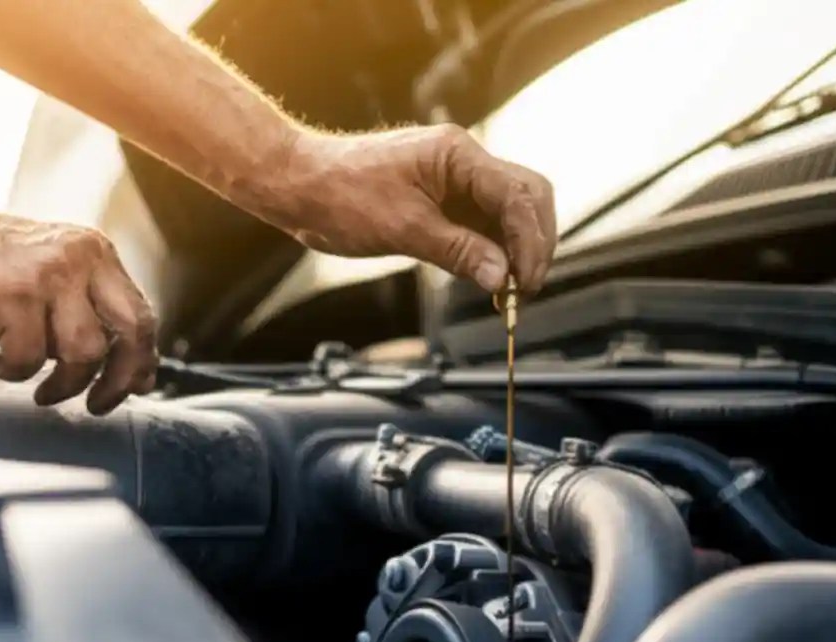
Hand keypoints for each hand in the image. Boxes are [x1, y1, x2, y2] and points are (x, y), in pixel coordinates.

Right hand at [0, 200, 157, 413]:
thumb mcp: (50, 268)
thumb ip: (87, 307)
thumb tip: (127, 368)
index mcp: (95, 253)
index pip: (141, 314)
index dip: (143, 360)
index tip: (135, 387)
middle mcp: (79, 259)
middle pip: (130, 333)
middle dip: (119, 380)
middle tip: (97, 403)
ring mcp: (45, 276)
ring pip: (84, 353)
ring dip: (64, 383)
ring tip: (42, 386)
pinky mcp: (9, 296)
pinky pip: (30, 358)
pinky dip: (16, 371)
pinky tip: (2, 361)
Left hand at [261, 125, 556, 294]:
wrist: (301, 186)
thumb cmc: (340, 195)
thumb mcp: (403, 230)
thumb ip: (458, 251)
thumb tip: (502, 277)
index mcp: (457, 155)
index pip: (517, 194)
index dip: (530, 241)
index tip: (527, 281)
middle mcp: (463, 162)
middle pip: (526, 197)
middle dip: (534, 243)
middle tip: (526, 289)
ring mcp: (455, 180)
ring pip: (509, 212)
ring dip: (516, 249)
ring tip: (511, 291)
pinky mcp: (443, 201)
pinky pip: (483, 223)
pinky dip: (493, 251)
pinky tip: (491, 279)